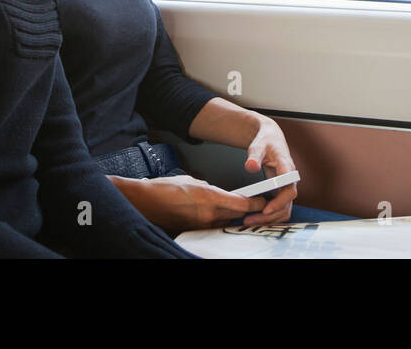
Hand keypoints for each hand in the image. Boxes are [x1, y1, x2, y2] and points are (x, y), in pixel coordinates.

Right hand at [120, 175, 263, 232]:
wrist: (145, 202)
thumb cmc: (165, 188)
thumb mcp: (193, 180)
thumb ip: (210, 188)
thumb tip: (219, 194)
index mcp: (210, 197)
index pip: (242, 203)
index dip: (257, 203)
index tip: (265, 200)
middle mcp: (208, 214)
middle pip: (237, 214)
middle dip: (248, 210)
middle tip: (257, 205)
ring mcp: (201, 225)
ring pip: (226, 221)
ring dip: (233, 216)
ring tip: (240, 210)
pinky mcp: (194, 231)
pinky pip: (213, 226)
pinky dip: (219, 221)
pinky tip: (219, 216)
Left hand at [241, 118, 297, 225]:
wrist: (272, 139)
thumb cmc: (266, 142)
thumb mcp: (257, 146)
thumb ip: (254, 156)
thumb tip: (250, 167)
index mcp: (286, 166)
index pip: (288, 186)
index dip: (279, 200)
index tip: (266, 209)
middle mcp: (290, 179)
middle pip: (287, 202)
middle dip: (270, 214)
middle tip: (250, 220)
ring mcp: (288, 187)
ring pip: (285, 209)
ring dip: (270, 219)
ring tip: (250, 221)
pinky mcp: (283, 192)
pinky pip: (281, 209)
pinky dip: (271, 217)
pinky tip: (256, 218)